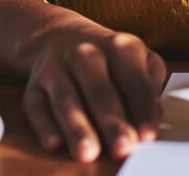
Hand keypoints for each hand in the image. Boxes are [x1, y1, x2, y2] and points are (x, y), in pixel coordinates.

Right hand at [0, 0, 166, 162]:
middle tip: (123, 148)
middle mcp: (86, 54)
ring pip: (67, 101)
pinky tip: (54, 143)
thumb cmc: (111, 57)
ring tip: (88, 153)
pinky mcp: (33, 85)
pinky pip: (36, 107)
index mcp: (121, 47)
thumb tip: (154, 116)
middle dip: (112, 123)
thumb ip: (150, 86)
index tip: (148, 135)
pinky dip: (44, 126)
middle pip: (100, 93)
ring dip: (77, 128)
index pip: (134, 81)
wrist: (62, 36)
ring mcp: (56, 68)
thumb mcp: (139, 59)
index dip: (142, 109)